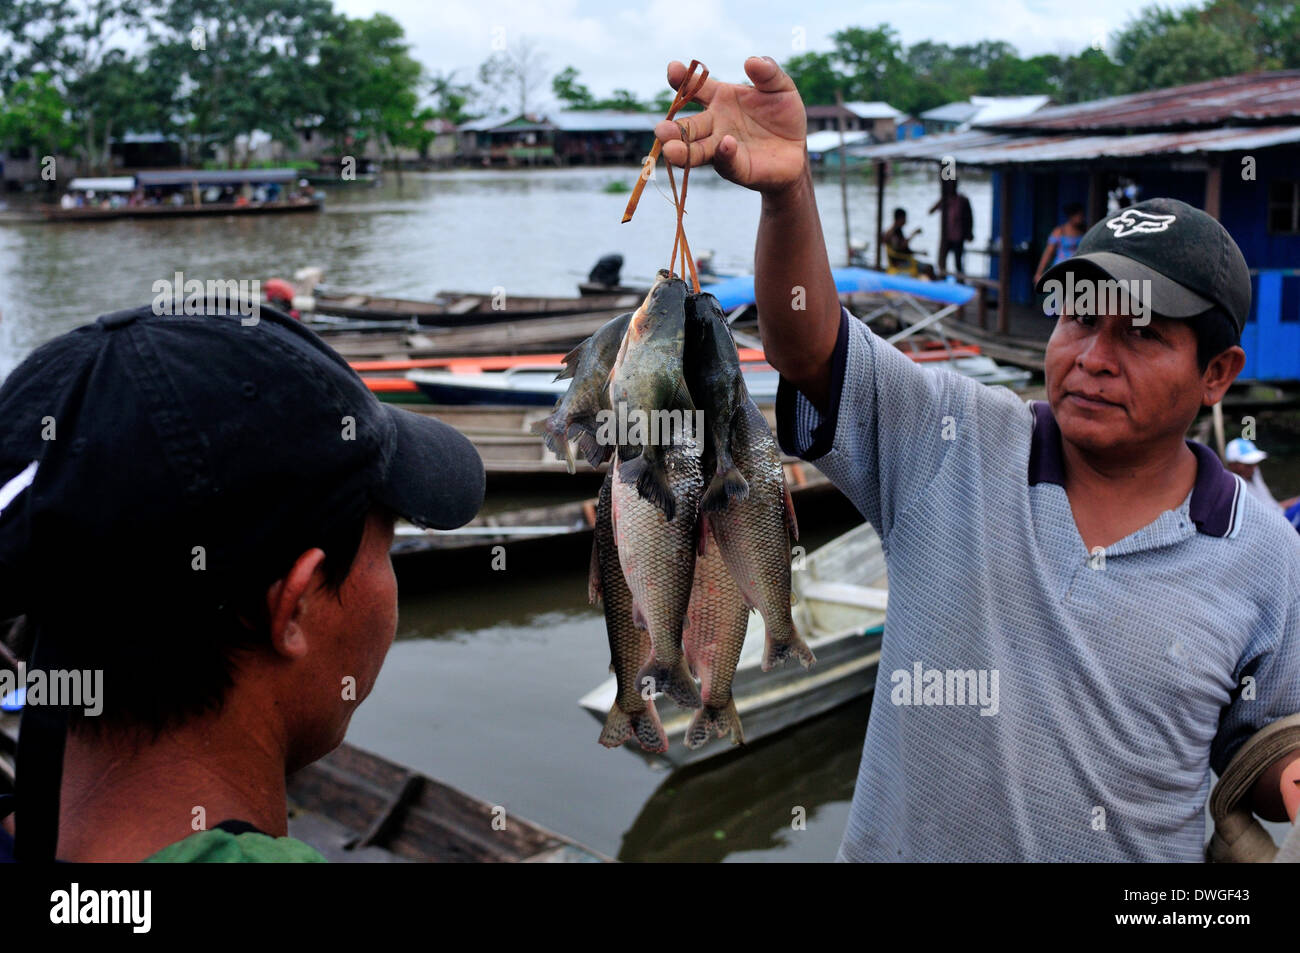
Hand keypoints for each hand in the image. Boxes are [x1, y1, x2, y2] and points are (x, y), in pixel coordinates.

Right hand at [654, 56, 807, 195]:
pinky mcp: (739, 168)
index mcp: (720, 100)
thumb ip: (768, 73)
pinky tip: (725, 144)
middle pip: (687, 127)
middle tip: (660, 129)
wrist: (797, 150)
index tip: (673, 69)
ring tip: (670, 151)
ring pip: (696, 151)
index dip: (682, 79)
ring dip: (683, 152)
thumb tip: (752, 61)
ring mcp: (723, 148)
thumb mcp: (780, 87)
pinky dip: (725, 154)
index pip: (695, 88)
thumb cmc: (783, 116)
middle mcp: (715, 125)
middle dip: (672, 129)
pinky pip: (728, 162)